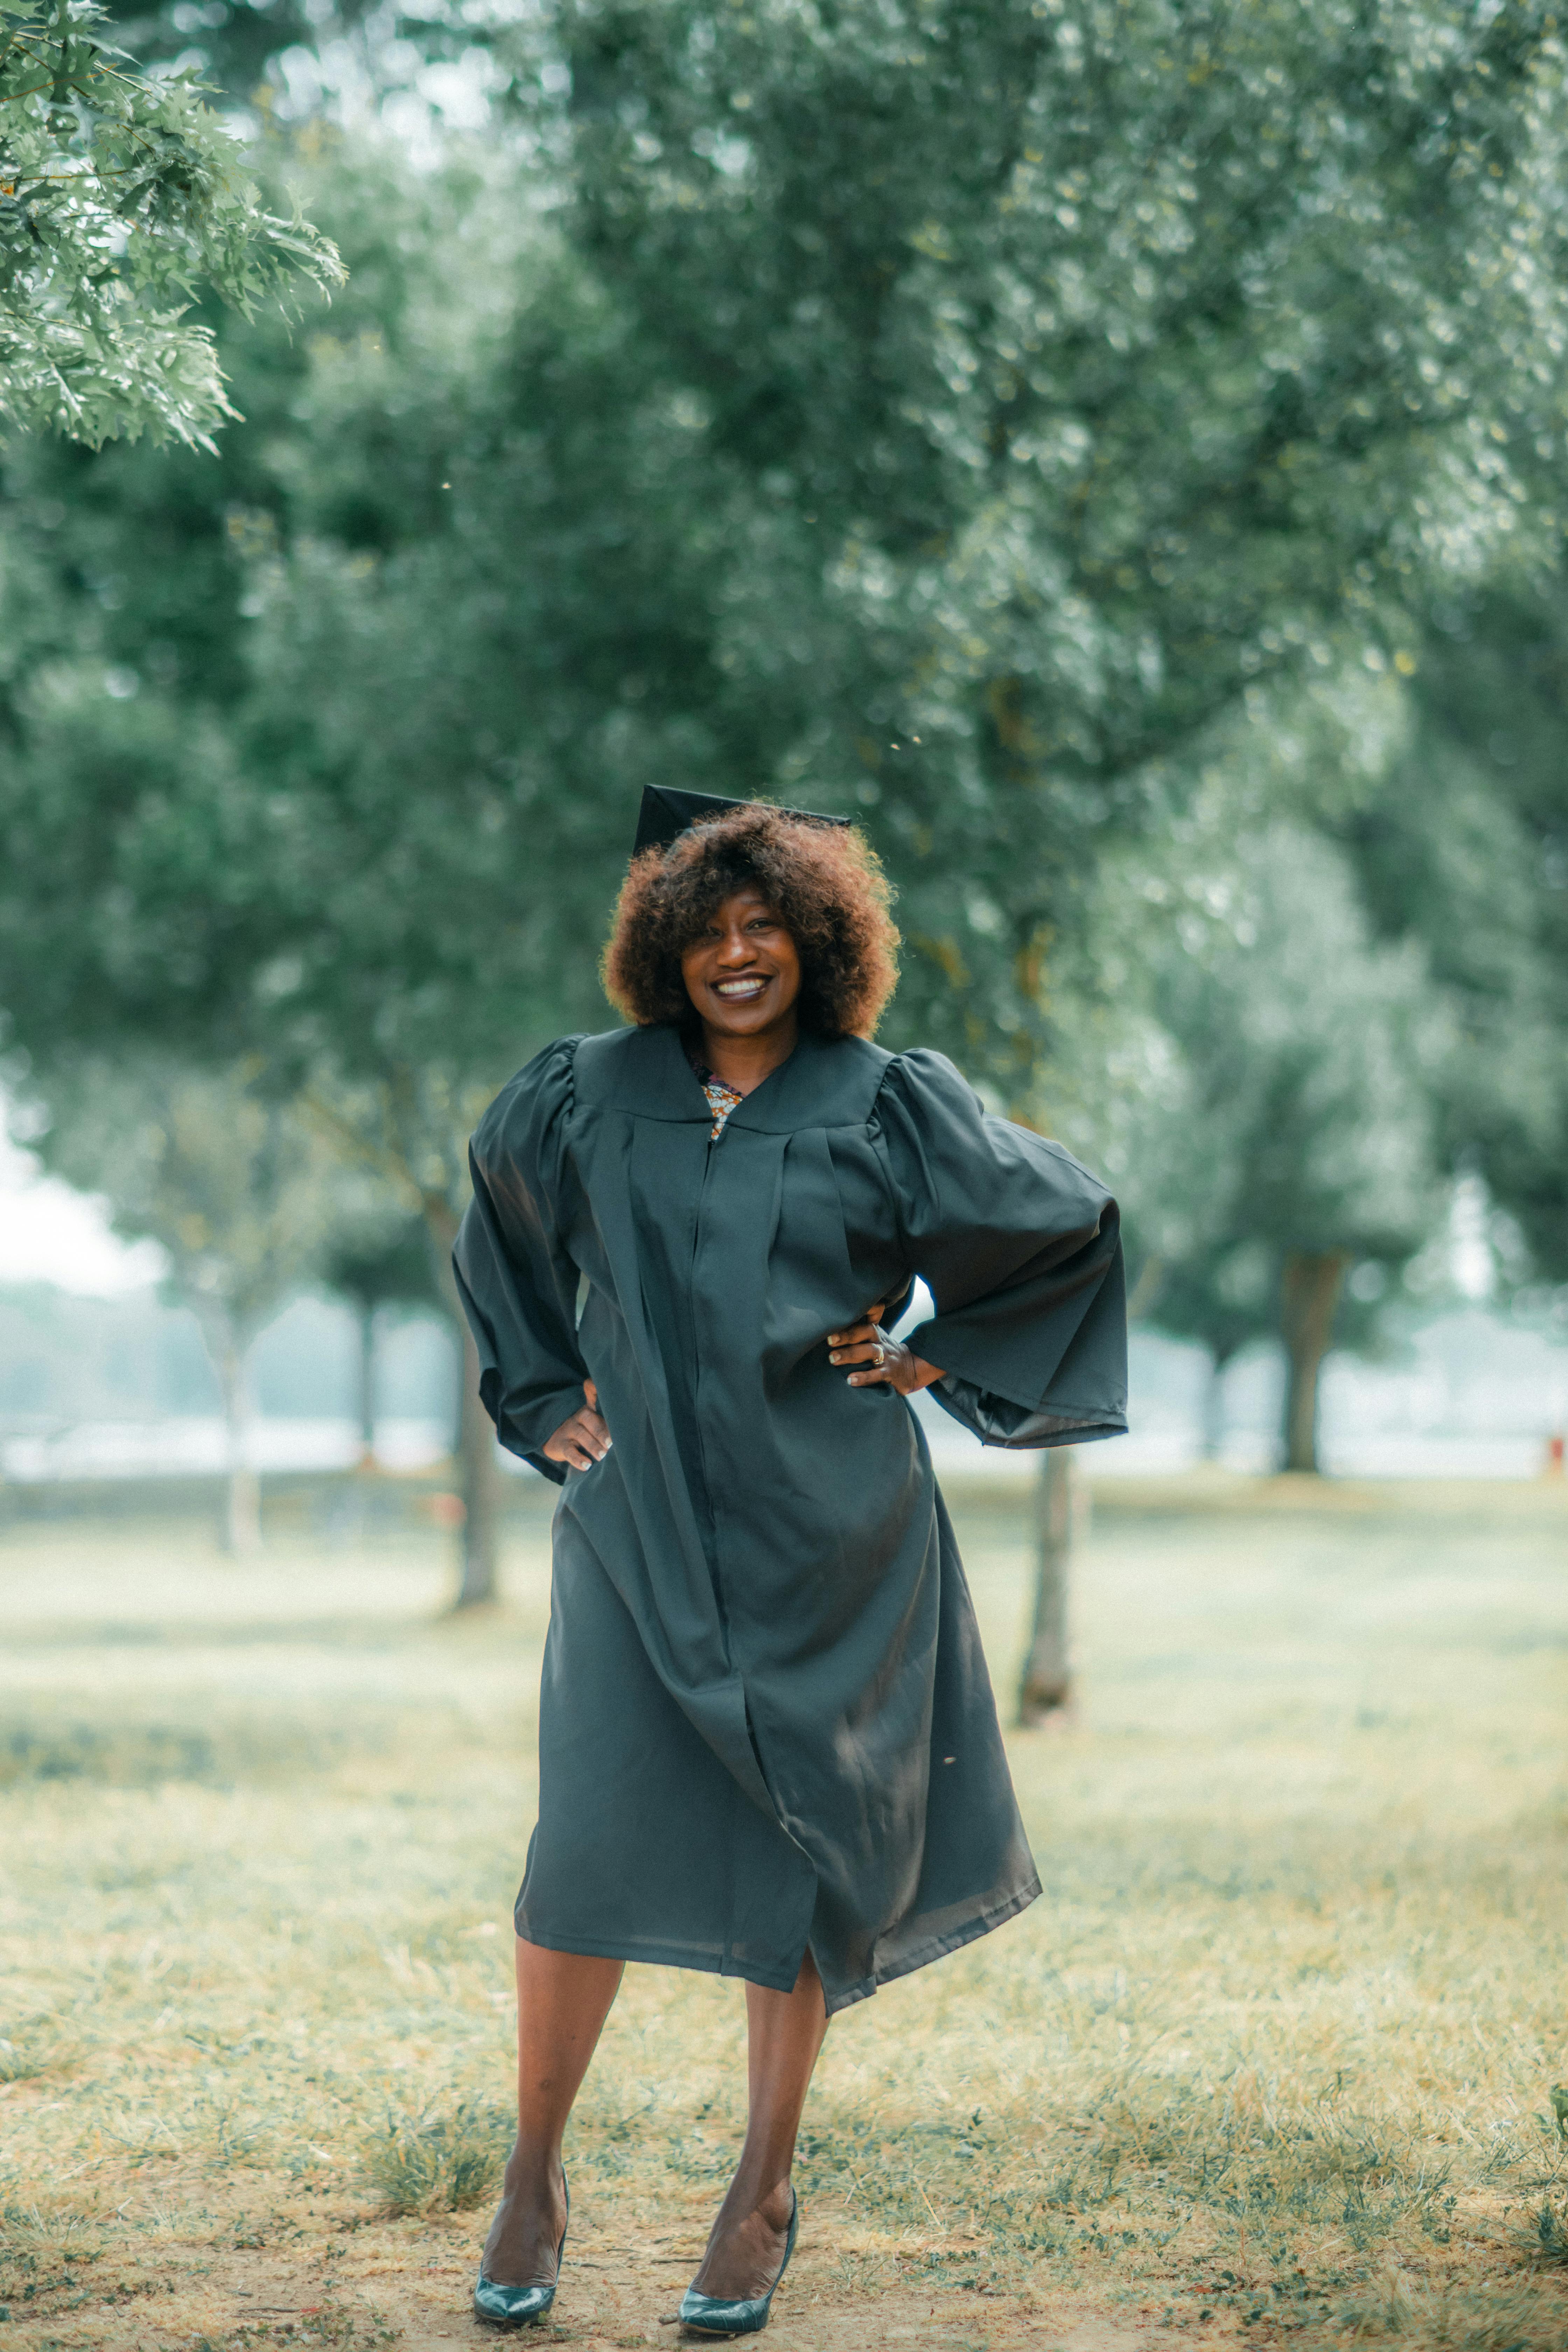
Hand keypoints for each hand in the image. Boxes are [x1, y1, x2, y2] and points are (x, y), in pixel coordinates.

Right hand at [542, 1379, 610, 1469]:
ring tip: (603, 1456)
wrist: (557, 1442)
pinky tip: (587, 1466)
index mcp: (590, 1409)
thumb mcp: (596, 1423)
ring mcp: (568, 1430)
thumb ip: (609, 1423)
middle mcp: (579, 1416)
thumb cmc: (586, 1433)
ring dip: (593, 1446)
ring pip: (580, 1434)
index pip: (591, 1391)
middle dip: (602, 1431)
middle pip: (589, 1417)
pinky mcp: (560, 1445)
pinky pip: (569, 1451)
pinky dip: (578, 1459)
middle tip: (611, 1444)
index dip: (595, 1387)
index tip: (602, 1386)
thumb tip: (630, 1434)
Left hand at [826, 1303, 944, 1397]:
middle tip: (829, 1339)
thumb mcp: (874, 1336)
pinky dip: (863, 1377)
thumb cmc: (883, 1350)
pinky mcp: (889, 1373)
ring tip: (833, 1359)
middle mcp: (880, 1341)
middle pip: (866, 1331)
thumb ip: (857, 1327)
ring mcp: (885, 1356)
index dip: (863, 1308)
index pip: (872, 1313)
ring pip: (870, 1351)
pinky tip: (850, 1380)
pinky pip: (876, 1374)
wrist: (910, 1368)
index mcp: (874, 1331)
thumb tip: (829, 1321)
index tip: (842, 1309)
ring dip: (850, 1354)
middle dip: (847, 1334)